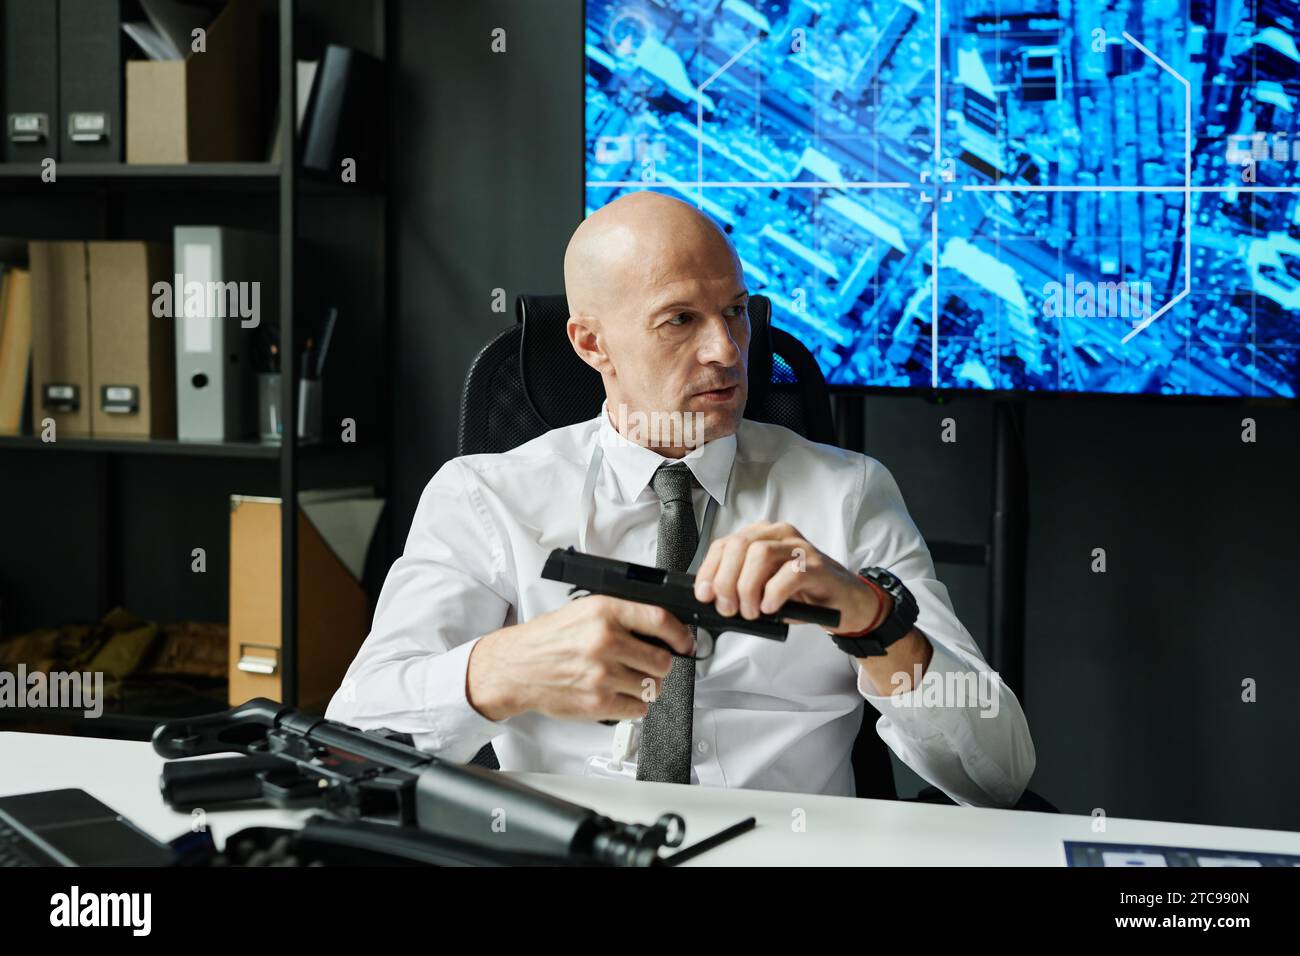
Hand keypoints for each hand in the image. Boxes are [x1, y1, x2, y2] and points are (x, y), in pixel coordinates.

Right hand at [467, 596, 694, 722]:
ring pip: (653, 686)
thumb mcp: (583, 610)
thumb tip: (659, 629)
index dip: (681, 635)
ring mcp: (602, 674)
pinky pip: (638, 709)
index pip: (661, 621)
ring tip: (627, 680)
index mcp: (604, 612)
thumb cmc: (547, 640)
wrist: (514, 667)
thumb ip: (621, 616)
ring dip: (646, 687)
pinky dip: (633, 705)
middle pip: (662, 660)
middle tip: (650, 666)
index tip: (685, 643)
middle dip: (661, 665)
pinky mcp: (598, 702)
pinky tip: (617, 694)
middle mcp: (605, 641)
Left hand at [692, 522, 886, 632]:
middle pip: (740, 546)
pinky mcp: (818, 566)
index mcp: (761, 536)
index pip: (725, 544)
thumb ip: (740, 587)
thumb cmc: (802, 595)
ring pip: (760, 554)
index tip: (703, 595)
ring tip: (751, 612)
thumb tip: (712, 600)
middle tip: (728, 608)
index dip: (709, 570)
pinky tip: (771, 608)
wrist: (845, 603)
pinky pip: (789, 574)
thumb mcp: (763, 589)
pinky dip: (774, 594)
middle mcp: (779, 535)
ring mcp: (799, 547)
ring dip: (747, 588)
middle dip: (726, 580)